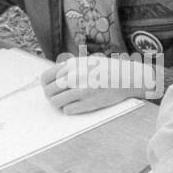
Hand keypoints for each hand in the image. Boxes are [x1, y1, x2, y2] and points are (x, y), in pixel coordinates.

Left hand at [39, 54, 157, 113]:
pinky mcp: (88, 102)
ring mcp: (81, 90)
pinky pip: (67, 110)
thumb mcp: (86, 62)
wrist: (126, 77)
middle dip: (51, 96)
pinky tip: (77, 105)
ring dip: (59, 104)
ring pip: (55, 102)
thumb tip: (52, 79)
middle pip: (49, 91)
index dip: (45, 86)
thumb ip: (69, 68)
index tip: (50, 89)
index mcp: (72, 64)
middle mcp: (74, 76)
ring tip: (67, 102)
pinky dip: (69, 109)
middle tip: (59, 98)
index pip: (46, 78)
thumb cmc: (106, 70)